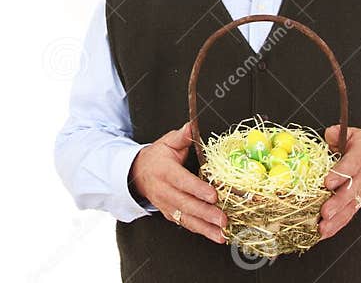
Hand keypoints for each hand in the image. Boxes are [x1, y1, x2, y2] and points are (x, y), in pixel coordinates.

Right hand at [129, 121, 227, 243]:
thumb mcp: (166, 142)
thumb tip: (192, 126)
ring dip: (206, 228)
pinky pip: (186, 224)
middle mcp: (164, 191)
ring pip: (186, 219)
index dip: (197, 189)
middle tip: (223, 219)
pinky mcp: (170, 215)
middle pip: (185, 204)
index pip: (182, 181)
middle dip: (205, 213)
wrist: (137, 174)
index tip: (213, 195)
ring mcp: (167, 205)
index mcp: (164, 171)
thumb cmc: (156, 158)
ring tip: (222, 233)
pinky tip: (216, 235)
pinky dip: (202, 231)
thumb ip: (182, 136)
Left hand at [318, 125, 360, 239]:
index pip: (351, 165)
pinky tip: (324, 233)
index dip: (340, 174)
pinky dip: (337, 226)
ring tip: (322, 228)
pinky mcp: (359, 202)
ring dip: (337, 220)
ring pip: (351, 207)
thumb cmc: (360, 146)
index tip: (327, 183)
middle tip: (325, 212)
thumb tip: (328, 136)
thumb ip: (337, 133)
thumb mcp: (351, 133)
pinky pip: (349, 215)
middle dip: (338, 203)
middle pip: (352, 191)